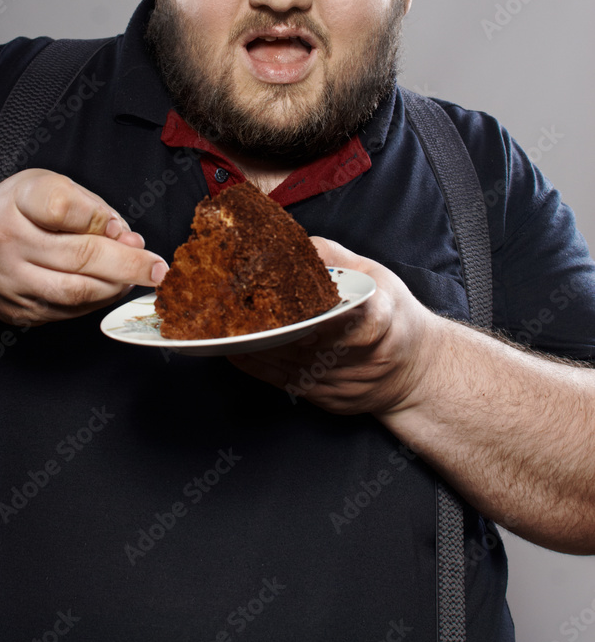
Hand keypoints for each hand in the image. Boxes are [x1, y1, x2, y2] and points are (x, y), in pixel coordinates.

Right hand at [0, 169, 168, 326]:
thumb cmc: (15, 212)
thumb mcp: (45, 187)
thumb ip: (89, 207)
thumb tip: (127, 238)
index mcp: (16, 202)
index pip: (63, 208)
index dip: (100, 219)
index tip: (121, 228)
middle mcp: (8, 243)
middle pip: (79, 256)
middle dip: (128, 264)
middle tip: (158, 268)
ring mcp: (11, 282)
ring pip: (77, 291)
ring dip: (117, 286)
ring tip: (139, 277)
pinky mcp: (19, 311)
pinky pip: (69, 311)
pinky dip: (98, 300)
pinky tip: (113, 287)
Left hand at [228, 236, 434, 416]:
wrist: (417, 371)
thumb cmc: (394, 316)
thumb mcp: (377, 276)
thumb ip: (334, 258)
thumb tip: (291, 242)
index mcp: (380, 319)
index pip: (342, 316)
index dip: (309, 313)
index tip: (277, 301)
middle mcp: (361, 356)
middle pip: (308, 342)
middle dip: (270, 327)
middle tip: (234, 309)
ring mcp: (343, 382)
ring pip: (291, 363)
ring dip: (256, 346)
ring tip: (225, 326)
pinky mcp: (328, 399)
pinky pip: (286, 382)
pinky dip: (259, 367)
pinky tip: (235, 350)